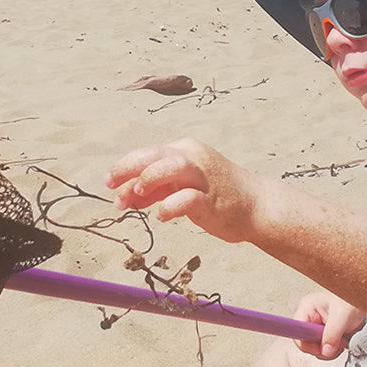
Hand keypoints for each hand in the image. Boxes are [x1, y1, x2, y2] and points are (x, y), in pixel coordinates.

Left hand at [105, 138, 261, 243]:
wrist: (258, 205)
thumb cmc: (216, 195)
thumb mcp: (181, 187)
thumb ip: (155, 189)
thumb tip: (123, 195)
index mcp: (184, 150)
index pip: (147, 154)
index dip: (124, 167)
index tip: (108, 183)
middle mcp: (193, 158)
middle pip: (154, 155)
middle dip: (128, 169)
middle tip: (111, 187)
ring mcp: (204, 178)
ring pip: (171, 166)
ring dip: (149, 179)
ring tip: (136, 196)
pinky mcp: (212, 200)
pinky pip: (188, 199)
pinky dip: (171, 205)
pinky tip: (161, 215)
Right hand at [293, 291, 365, 359]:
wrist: (366, 304)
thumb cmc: (352, 302)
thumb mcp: (342, 316)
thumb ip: (332, 334)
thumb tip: (325, 351)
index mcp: (307, 308)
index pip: (296, 330)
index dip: (305, 341)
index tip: (318, 347)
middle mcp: (309, 319)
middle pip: (305, 343)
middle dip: (321, 347)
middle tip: (335, 342)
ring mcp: (317, 329)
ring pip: (314, 349)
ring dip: (329, 350)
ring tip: (341, 340)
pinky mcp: (325, 337)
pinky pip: (324, 351)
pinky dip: (334, 351)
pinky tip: (342, 342)